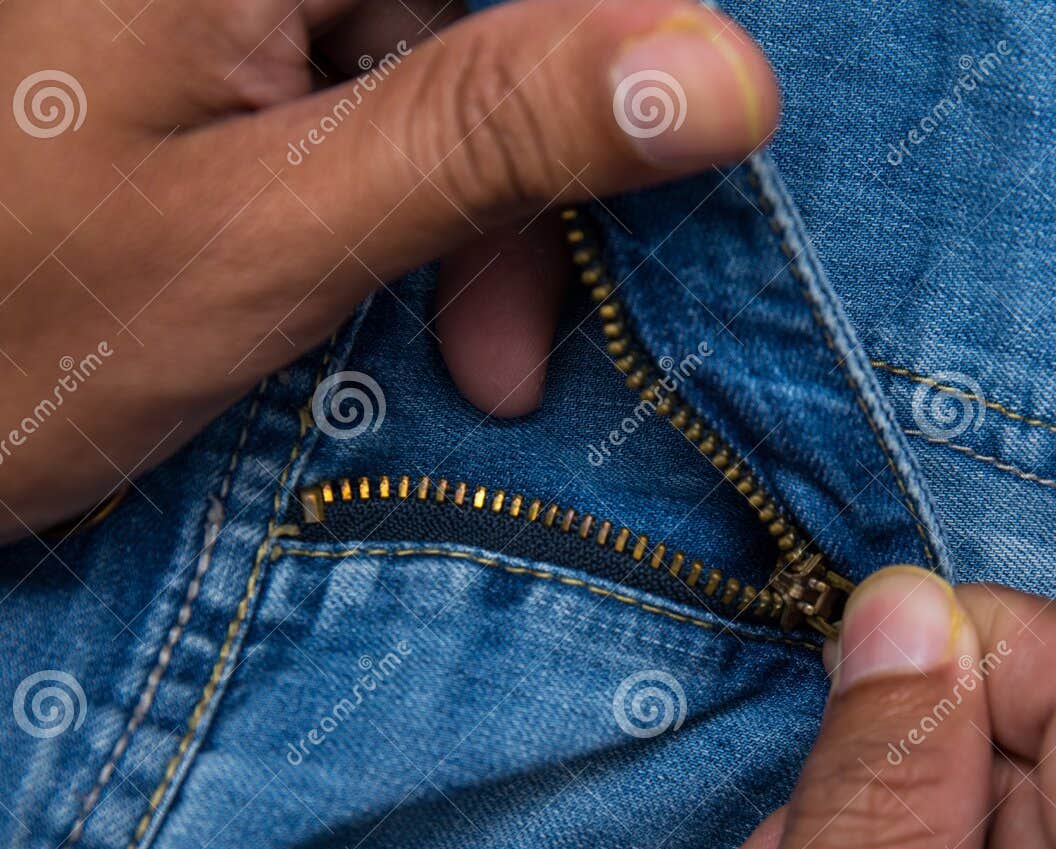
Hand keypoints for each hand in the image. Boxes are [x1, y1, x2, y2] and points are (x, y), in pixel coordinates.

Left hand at [0, 0, 777, 539]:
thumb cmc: (12, 325)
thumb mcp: (274, 233)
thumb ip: (498, 132)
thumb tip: (734, 73)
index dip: (624, 35)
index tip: (691, 153)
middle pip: (487, 1)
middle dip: (542, 155)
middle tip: (517, 340)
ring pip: (451, 45)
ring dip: (493, 202)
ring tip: (474, 357)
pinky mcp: (230, 39)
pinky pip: (390, 81)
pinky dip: (430, 193)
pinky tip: (422, 301)